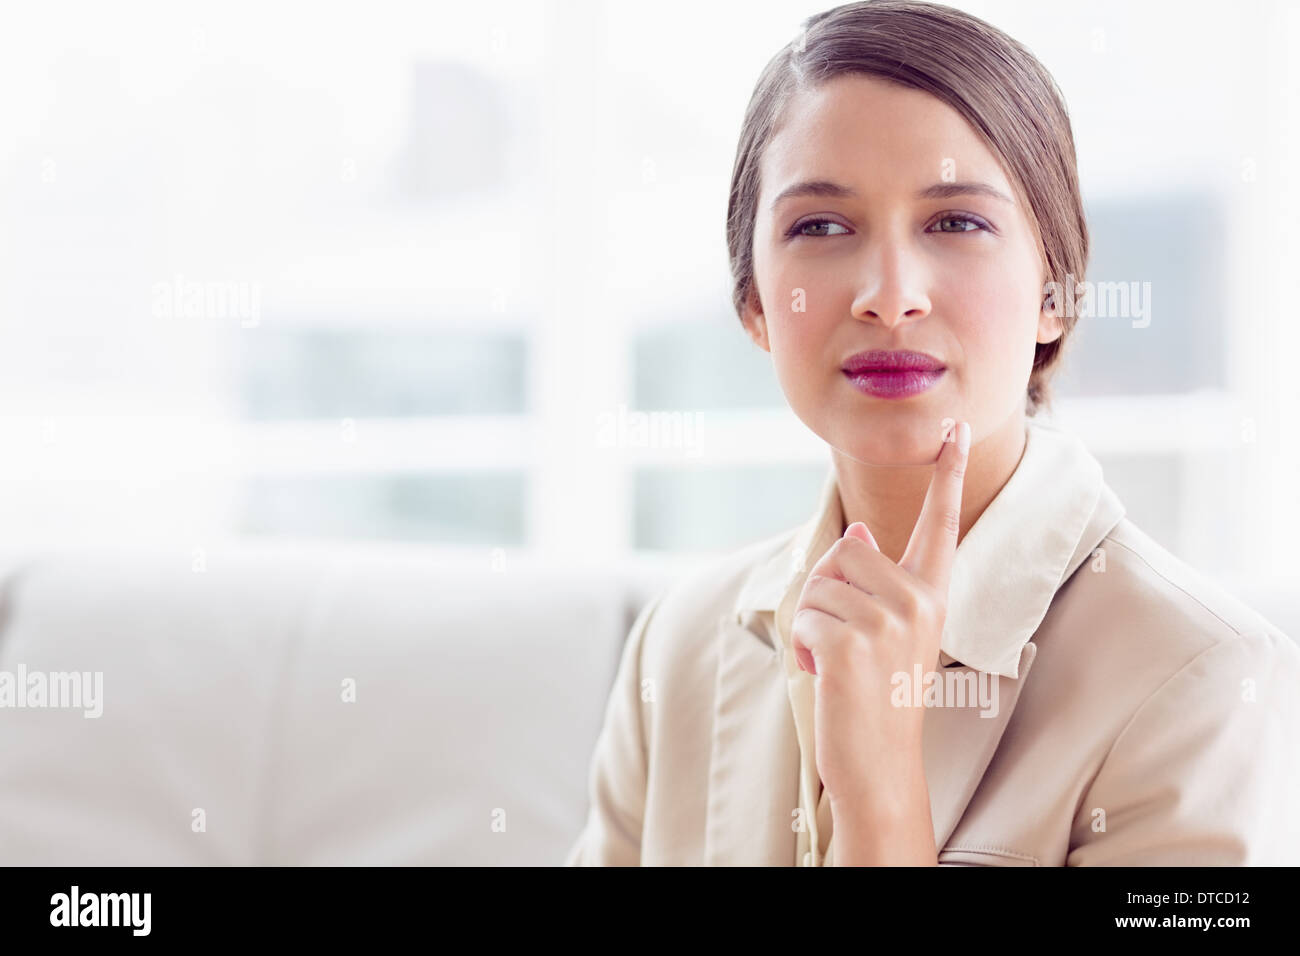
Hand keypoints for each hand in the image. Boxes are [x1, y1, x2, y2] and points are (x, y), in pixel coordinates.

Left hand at [790, 420, 969, 811]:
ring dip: (810, 622)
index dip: (947, 473)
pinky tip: (823, 674)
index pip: (940, 523)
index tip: (955, 427)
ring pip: (819, 583)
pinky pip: (803, 615)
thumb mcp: (888, 633)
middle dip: (825, 590)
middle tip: (842, 639)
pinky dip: (800, 645)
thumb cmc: (877, 695)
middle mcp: (919, 602)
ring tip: (836, 662)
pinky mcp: (852, 644)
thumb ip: (878, 581)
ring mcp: (888, 622)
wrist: (879, 765)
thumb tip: (860, 528)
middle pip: (846, 548)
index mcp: (931, 595)